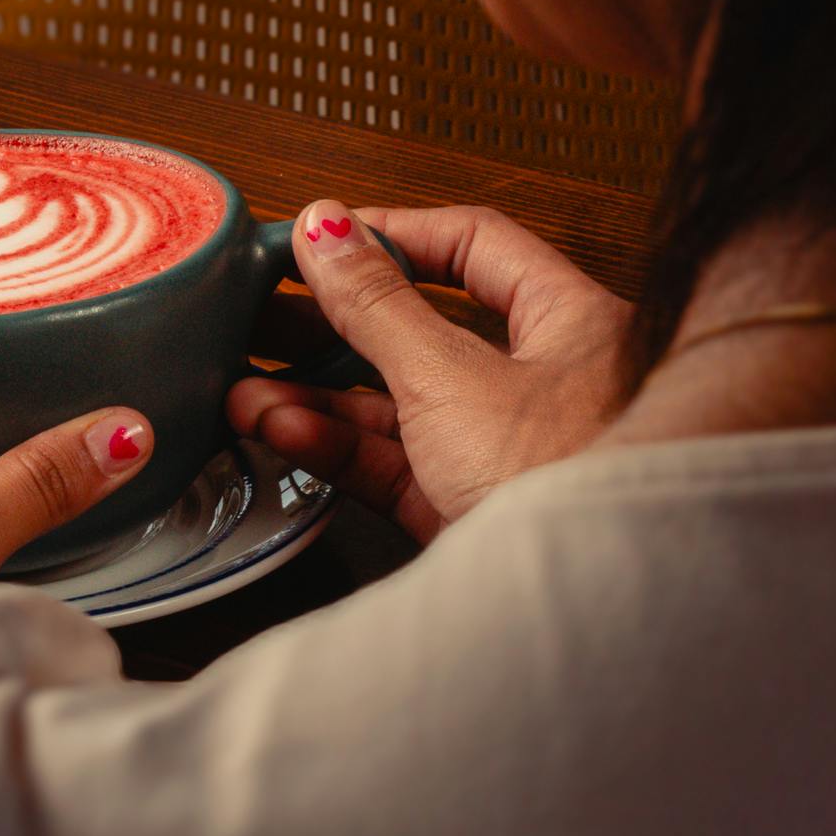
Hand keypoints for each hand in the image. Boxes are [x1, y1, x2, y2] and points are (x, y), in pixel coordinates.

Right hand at [227, 201, 631, 543]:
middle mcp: (544, 383)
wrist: (589, 607)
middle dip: (335, 330)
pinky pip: (400, 467)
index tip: (324, 239)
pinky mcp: (473, 514)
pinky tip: (285, 431)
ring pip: (401, 408)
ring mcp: (506, 452)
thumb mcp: (450, 376)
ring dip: (320, 399)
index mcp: (570, 322)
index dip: (395, 235)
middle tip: (264, 320)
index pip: (477, 247)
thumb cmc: (565, 478)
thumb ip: (379, 305)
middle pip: (423, 333)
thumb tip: (329, 229)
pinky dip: (343, 449)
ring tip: (246, 392)